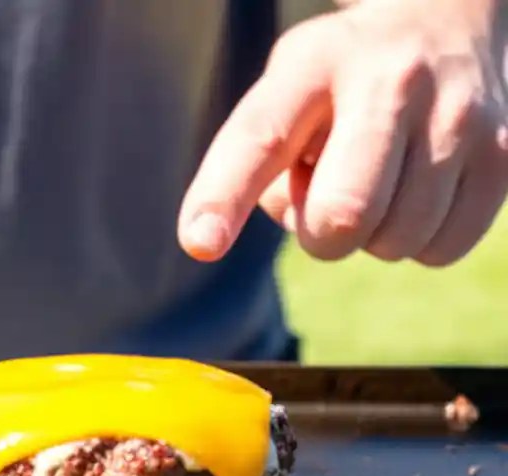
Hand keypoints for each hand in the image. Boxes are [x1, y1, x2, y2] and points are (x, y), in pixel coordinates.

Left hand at [179, 0, 507, 266]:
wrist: (446, 22)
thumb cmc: (335, 83)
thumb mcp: (282, 97)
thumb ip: (259, 167)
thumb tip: (309, 227)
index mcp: (314, 64)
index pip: (260, 138)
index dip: (224, 196)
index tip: (200, 241)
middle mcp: (393, 82)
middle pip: (342, 216)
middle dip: (320, 232)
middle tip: (328, 193)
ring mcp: (460, 117)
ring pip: (393, 243)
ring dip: (371, 234)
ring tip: (377, 173)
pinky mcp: (505, 156)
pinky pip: (439, 250)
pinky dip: (418, 240)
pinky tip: (416, 188)